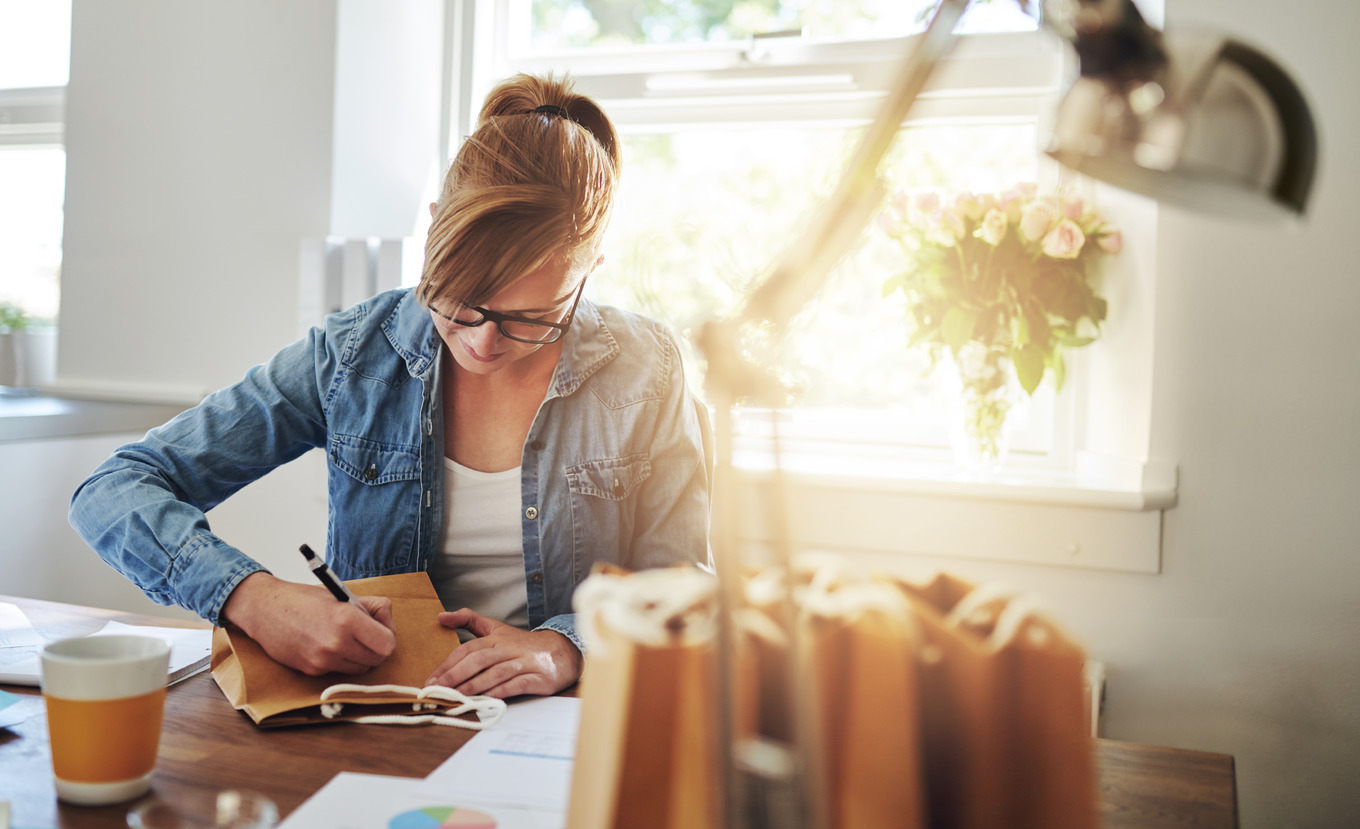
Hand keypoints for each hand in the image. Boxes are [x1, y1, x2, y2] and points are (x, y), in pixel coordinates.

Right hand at [222, 571, 395, 674]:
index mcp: (347, 620)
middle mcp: (336, 643)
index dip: (387, 636)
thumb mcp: (342, 594)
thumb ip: (371, 607)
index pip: (388, 644)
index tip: (379, 628)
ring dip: (359, 656)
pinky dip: (340, 660)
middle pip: (377, 660)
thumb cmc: (304, 599)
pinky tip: (328, 644)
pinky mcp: (312, 671)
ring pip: (360, 669)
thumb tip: (388, 621)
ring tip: (346, 638)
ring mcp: (323, 661)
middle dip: (375, 648)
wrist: (264, 610)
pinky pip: (339, 670)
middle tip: (365, 634)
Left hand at [425, 608, 582, 698]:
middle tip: (436, 690)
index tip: (431, 680)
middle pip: (478, 660)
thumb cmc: (523, 644)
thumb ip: (469, 620)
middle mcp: (508, 649)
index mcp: (496, 638)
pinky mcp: (537, 678)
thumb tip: (441, 617)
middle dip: (454, 676)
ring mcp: (524, 663)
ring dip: (472, 687)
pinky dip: (498, 693)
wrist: (563, 651)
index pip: (467, 649)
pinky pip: (515, 685)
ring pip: (494, 673)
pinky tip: (484, 701)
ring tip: (454, 698)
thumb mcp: (496, 628)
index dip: (447, 665)